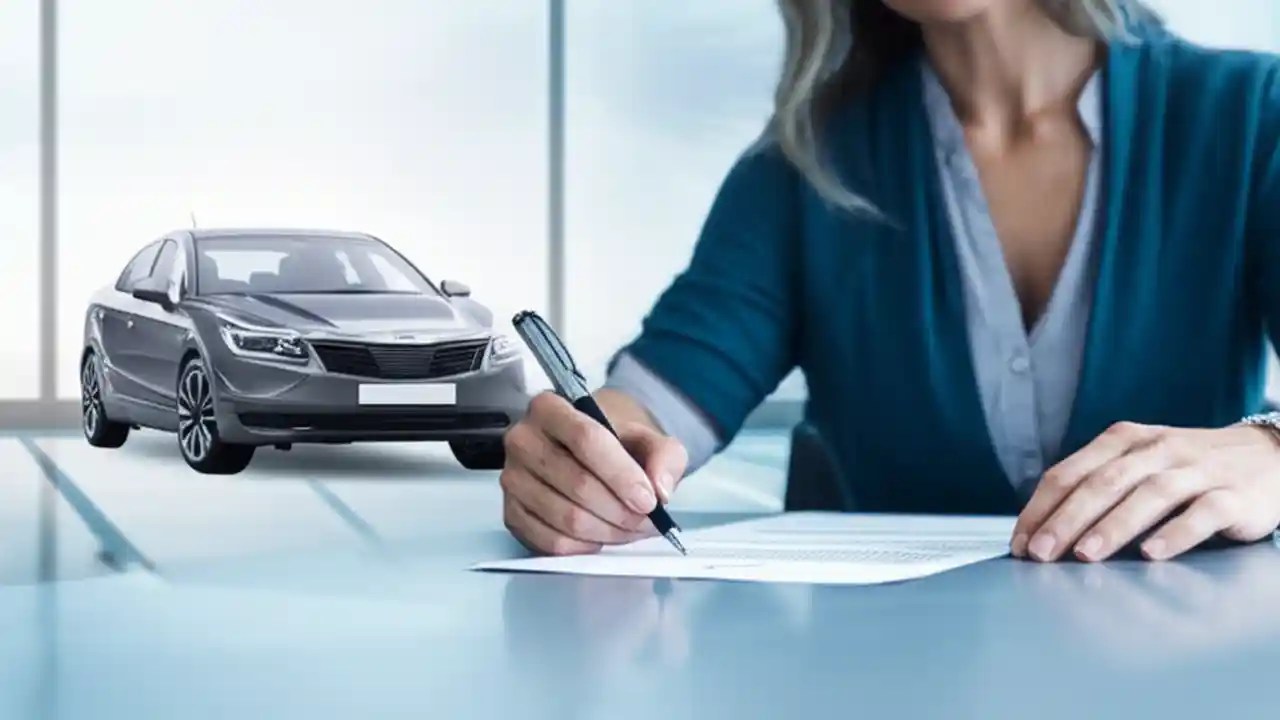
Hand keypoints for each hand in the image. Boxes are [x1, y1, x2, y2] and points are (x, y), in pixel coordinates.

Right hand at [500, 391, 688, 555]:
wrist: (590, 450)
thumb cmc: (616, 442)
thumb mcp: (649, 437)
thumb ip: (665, 456)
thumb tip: (661, 490)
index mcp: (549, 407)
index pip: (587, 439)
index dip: (622, 475)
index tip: (649, 500)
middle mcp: (523, 439)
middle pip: (577, 483)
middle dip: (620, 510)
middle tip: (647, 520)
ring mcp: (512, 479)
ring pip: (566, 517)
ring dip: (607, 531)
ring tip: (630, 528)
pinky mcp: (511, 512)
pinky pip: (551, 541)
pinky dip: (585, 547)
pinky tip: (602, 536)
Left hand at [1011, 422, 1279, 562]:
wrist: (1269, 456)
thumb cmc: (1187, 467)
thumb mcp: (1138, 464)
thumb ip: (1096, 487)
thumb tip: (1043, 531)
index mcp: (1124, 440)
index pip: (1070, 473)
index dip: (1041, 508)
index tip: (1021, 542)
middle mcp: (1157, 449)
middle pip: (1103, 482)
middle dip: (1067, 519)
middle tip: (1041, 553)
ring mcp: (1197, 470)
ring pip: (1149, 494)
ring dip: (1114, 525)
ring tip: (1086, 554)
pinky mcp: (1233, 495)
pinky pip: (1203, 513)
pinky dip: (1176, 532)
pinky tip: (1153, 553)